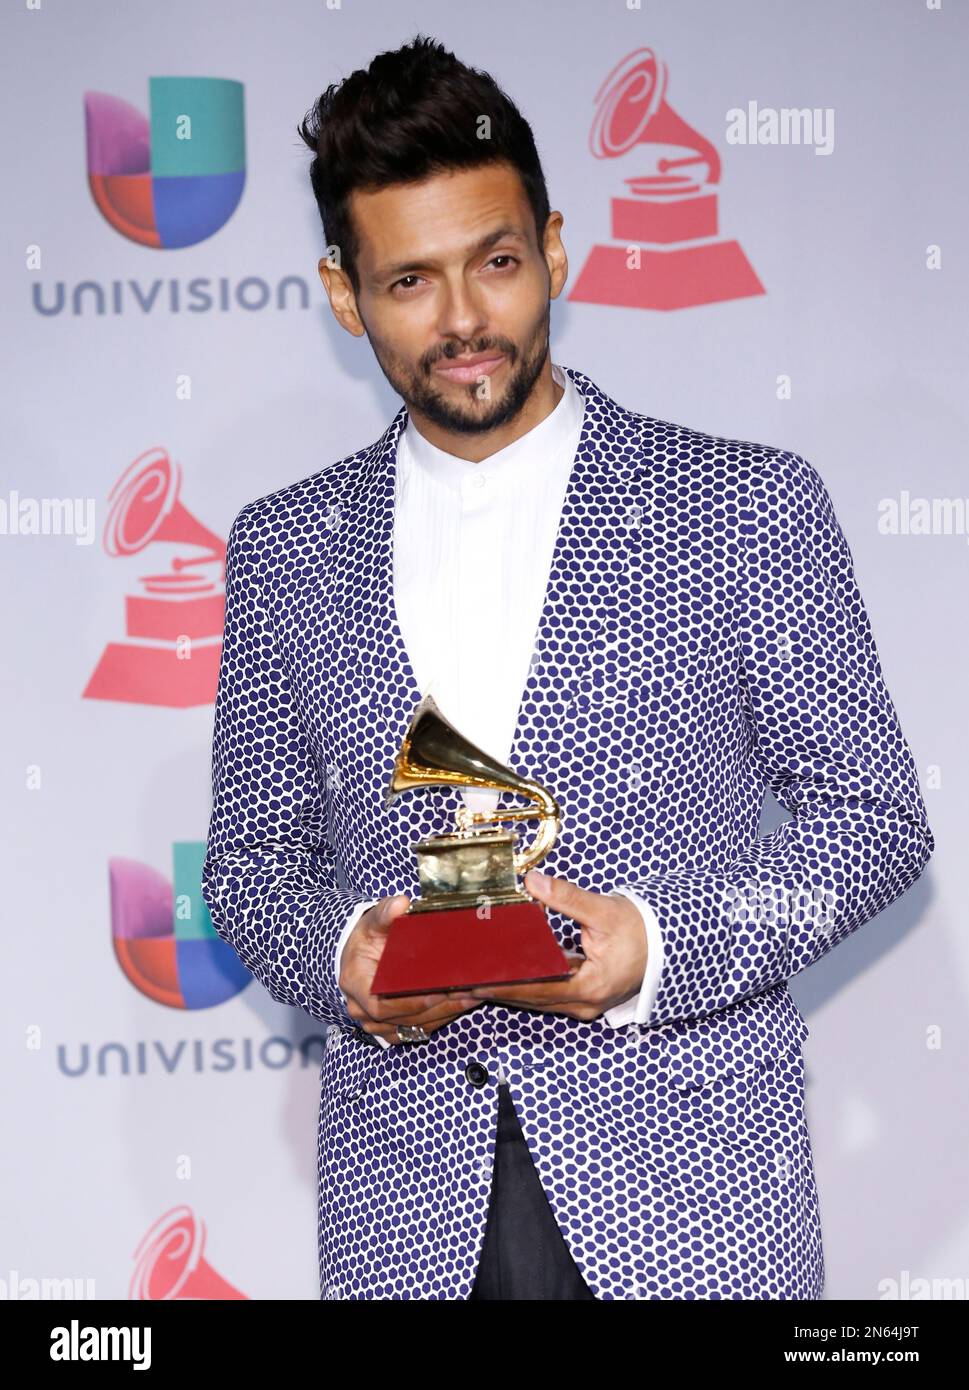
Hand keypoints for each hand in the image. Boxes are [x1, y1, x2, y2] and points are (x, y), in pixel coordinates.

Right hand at [338, 894, 482, 1043]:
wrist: (358, 953)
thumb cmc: (366, 937)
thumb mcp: (373, 921)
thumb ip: (386, 912)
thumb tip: (401, 903)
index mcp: (355, 983)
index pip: (380, 1005)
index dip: (411, 1003)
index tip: (439, 992)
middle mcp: (360, 1008)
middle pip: (402, 1018)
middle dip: (438, 1008)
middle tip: (469, 993)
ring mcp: (374, 1022)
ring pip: (412, 1027)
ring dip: (444, 1014)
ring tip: (472, 997)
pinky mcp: (389, 1028)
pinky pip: (416, 1030)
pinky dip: (439, 1019)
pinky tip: (460, 1005)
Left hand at [467, 870, 647, 1020]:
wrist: (673, 944)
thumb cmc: (644, 930)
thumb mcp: (605, 911)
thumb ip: (566, 897)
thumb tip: (533, 882)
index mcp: (589, 987)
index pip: (534, 989)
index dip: (501, 985)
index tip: (471, 980)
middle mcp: (585, 1004)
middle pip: (531, 999)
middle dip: (496, 989)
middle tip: (460, 980)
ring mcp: (586, 1005)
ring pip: (538, 999)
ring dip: (508, 989)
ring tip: (473, 978)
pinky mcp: (585, 997)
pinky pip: (548, 994)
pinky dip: (526, 985)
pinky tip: (505, 973)